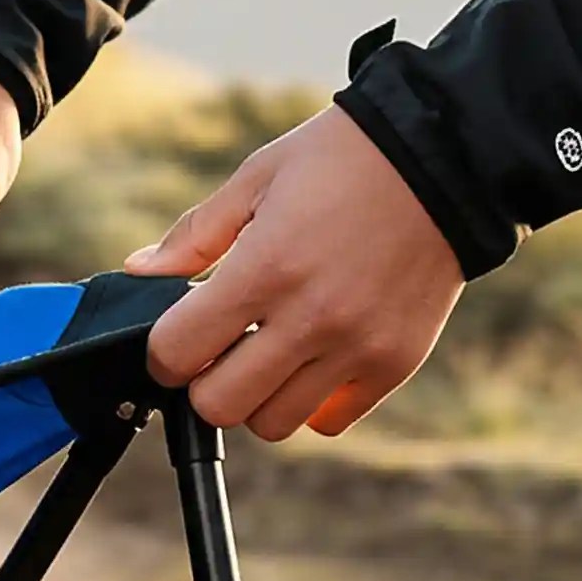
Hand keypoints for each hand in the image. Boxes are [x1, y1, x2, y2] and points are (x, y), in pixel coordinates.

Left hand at [125, 105, 464, 440]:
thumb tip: (138, 272)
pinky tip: (309, 359)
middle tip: (216, 350)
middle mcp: (311, 318)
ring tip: (264, 353)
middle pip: (220, 404)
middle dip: (203, 382)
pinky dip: (309, 402)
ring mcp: (356, 347)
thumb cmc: (338, 161)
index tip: (172, 338)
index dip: (162, 351)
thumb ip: (192, 235)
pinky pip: (330, 421)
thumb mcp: (255, 180)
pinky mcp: (396, 363)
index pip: (179, 351)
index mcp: (265, 268)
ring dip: (256, 395)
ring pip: (274, 422)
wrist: (443, 158)